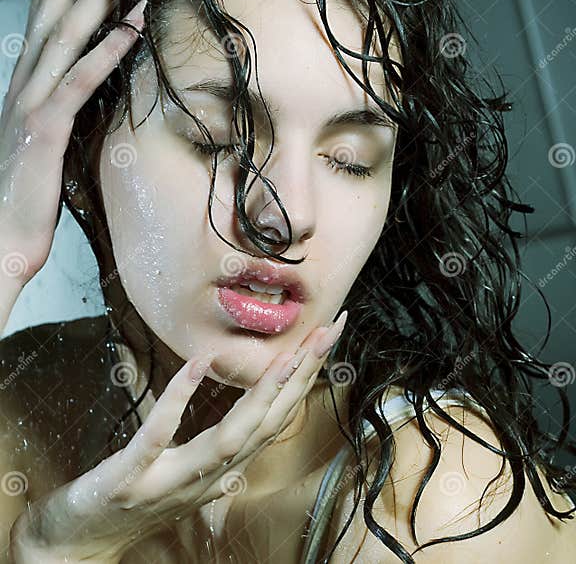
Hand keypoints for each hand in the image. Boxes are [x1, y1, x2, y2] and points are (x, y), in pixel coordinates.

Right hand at [0, 0, 145, 287]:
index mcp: (27, 74)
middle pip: (56, 0)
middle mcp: (25, 76)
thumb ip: (68, 94)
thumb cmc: (30, 185)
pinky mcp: (44, 129)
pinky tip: (133, 27)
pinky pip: (77, 81)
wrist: (0, 235)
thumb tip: (102, 66)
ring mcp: (31, 99)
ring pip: (64, 29)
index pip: (50, 2)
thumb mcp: (51, 128)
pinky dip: (106, 50)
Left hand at [10, 310, 347, 561]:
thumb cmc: (133, 501)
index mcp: (221, 469)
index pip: (276, 420)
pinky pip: (158, 437)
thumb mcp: (184, 470)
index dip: (306, 381)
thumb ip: (216, 443)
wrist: (78, 547)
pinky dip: (180, 400)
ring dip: (262, 395)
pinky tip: (199, 363)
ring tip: (288, 355)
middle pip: (266, 425)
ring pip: (229, 438)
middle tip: (327, 333)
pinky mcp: (129, 479)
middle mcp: (207, 477)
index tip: (326, 338)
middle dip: (301, 378)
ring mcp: (169, 481)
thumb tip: (248, 410)